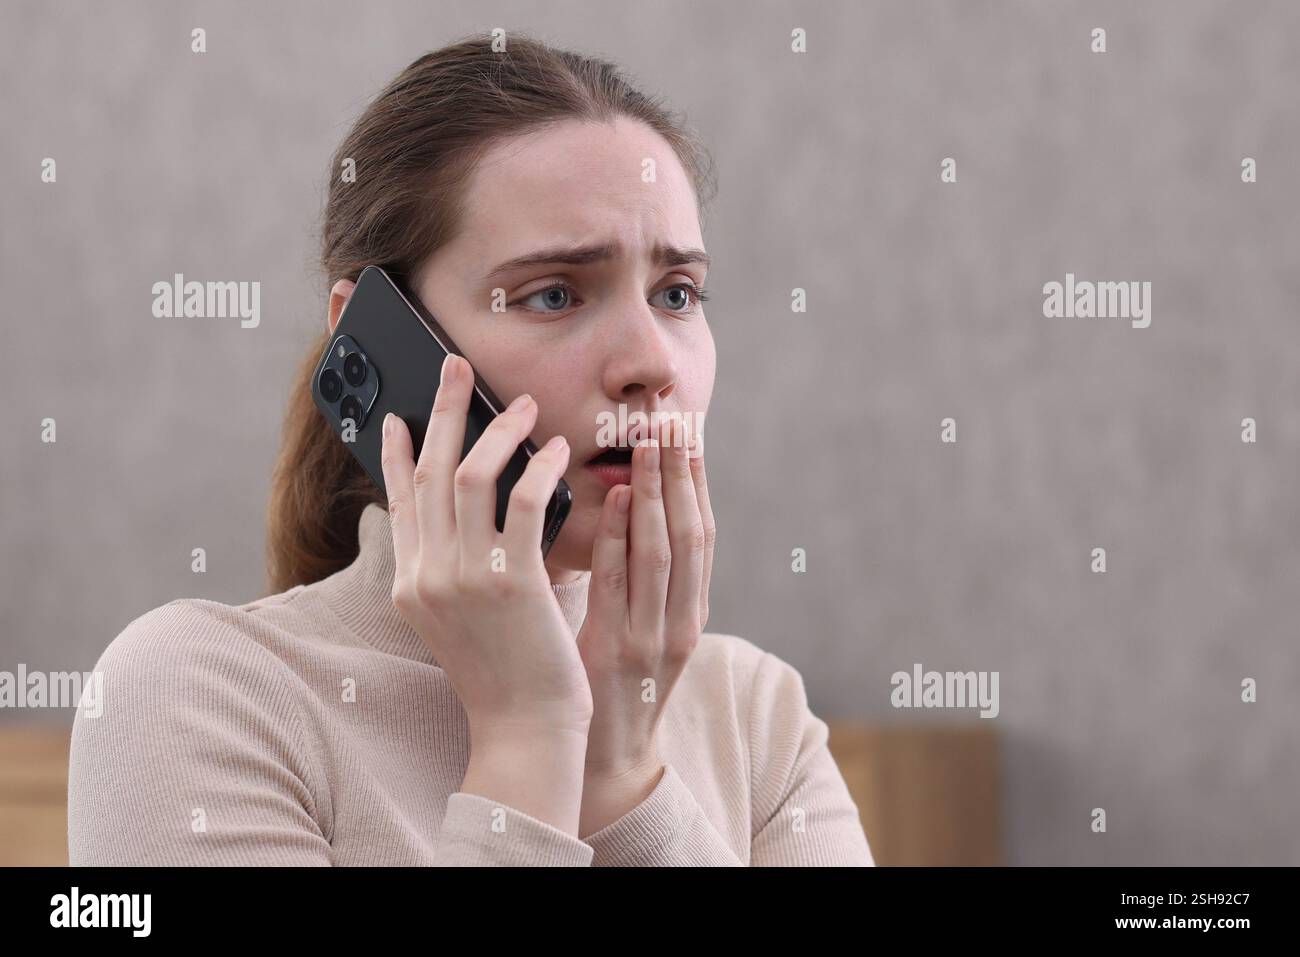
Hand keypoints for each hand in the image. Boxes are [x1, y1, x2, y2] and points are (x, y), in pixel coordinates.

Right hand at [380, 352, 593, 737]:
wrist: (525, 727)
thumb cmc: (502, 671)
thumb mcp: (456, 618)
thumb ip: (447, 565)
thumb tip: (455, 512)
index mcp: (410, 582)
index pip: (397, 498)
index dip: (395, 450)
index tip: (397, 413)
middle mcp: (426, 574)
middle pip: (427, 469)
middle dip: (441, 408)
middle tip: (455, 365)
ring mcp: (464, 577)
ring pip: (470, 474)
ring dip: (497, 429)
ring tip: (523, 405)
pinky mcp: (512, 580)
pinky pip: (524, 501)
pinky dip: (539, 467)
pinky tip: (555, 451)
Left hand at [575, 417, 714, 835]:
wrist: (605, 760)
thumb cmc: (612, 684)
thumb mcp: (640, 625)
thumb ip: (640, 575)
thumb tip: (630, 507)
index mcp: (690, 610)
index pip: (701, 532)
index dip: (696, 481)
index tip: (688, 433)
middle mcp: (683, 620)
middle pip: (691, 533)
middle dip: (683, 475)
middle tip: (674, 422)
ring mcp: (655, 636)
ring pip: (665, 552)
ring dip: (659, 493)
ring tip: (650, 446)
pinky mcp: (622, 651)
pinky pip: (623, 584)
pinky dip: (624, 538)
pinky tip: (621, 501)